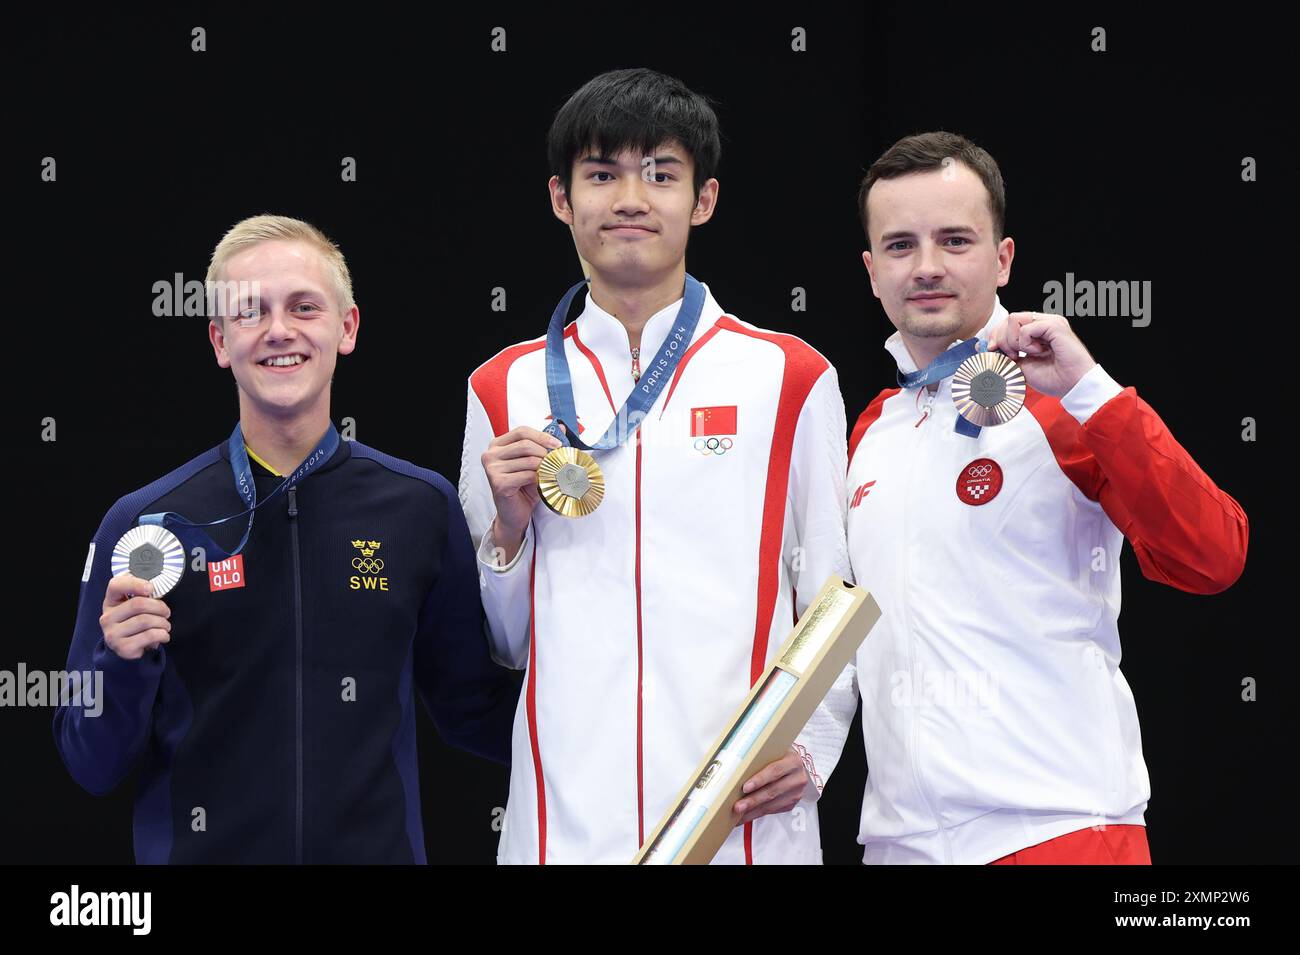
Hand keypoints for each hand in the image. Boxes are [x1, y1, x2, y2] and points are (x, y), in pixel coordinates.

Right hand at [100, 574, 170, 659]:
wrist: (128, 647)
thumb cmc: (135, 621)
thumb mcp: (135, 606)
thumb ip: (142, 596)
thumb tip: (154, 591)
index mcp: (111, 601)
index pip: (116, 585)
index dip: (135, 584)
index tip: (151, 588)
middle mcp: (108, 617)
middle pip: (138, 604)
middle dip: (159, 607)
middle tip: (166, 612)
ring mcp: (113, 634)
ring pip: (146, 620)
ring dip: (163, 622)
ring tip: (165, 625)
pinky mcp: (123, 648)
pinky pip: (149, 636)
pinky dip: (162, 634)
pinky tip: (163, 635)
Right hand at [481, 426, 562, 561]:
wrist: (514, 513)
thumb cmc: (523, 487)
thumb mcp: (535, 463)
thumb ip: (545, 445)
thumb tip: (562, 429)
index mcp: (497, 445)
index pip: (521, 431)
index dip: (542, 436)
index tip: (557, 444)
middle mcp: (491, 455)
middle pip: (526, 445)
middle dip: (545, 454)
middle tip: (555, 463)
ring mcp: (492, 469)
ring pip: (529, 460)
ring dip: (543, 469)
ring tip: (547, 476)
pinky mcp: (498, 482)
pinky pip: (527, 475)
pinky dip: (538, 480)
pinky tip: (539, 485)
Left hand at [731, 747, 810, 825]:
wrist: (797, 766)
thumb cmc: (780, 756)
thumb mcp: (774, 751)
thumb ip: (760, 758)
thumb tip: (736, 769)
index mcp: (793, 761)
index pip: (775, 771)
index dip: (760, 779)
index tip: (745, 787)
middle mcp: (797, 778)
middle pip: (772, 791)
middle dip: (753, 800)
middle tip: (738, 806)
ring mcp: (795, 793)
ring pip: (771, 805)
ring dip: (752, 811)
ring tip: (738, 814)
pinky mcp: (791, 804)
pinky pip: (771, 811)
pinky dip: (756, 814)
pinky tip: (744, 815)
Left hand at [986, 311, 1095, 397]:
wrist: (1072, 386)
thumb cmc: (1052, 378)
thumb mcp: (1019, 367)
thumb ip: (1003, 356)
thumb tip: (981, 347)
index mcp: (1036, 331)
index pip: (1007, 323)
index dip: (996, 335)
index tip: (993, 350)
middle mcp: (1043, 323)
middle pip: (1007, 319)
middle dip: (1001, 339)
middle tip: (1012, 357)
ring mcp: (1049, 322)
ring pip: (1013, 319)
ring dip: (1013, 341)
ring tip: (1028, 354)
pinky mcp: (1055, 325)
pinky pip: (1026, 328)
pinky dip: (1026, 344)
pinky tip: (1040, 352)